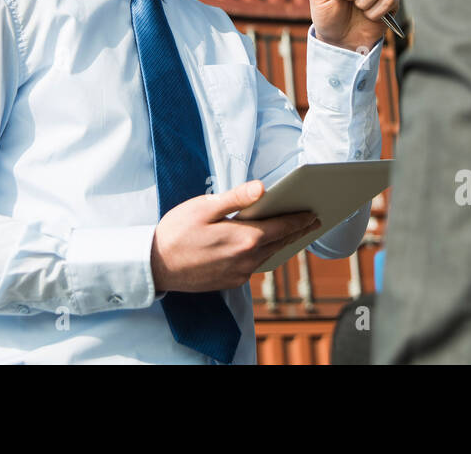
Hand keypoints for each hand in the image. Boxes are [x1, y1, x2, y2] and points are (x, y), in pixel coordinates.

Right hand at [150, 181, 321, 292]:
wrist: (155, 266)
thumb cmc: (176, 231)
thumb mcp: (204, 206)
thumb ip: (236, 198)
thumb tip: (263, 187)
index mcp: (244, 238)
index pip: (282, 226)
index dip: (300, 219)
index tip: (315, 212)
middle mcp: (247, 260)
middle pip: (280, 242)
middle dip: (297, 231)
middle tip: (313, 221)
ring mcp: (239, 274)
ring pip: (268, 256)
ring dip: (282, 243)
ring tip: (293, 231)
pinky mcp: (230, 282)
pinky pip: (254, 265)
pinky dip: (264, 253)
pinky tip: (265, 245)